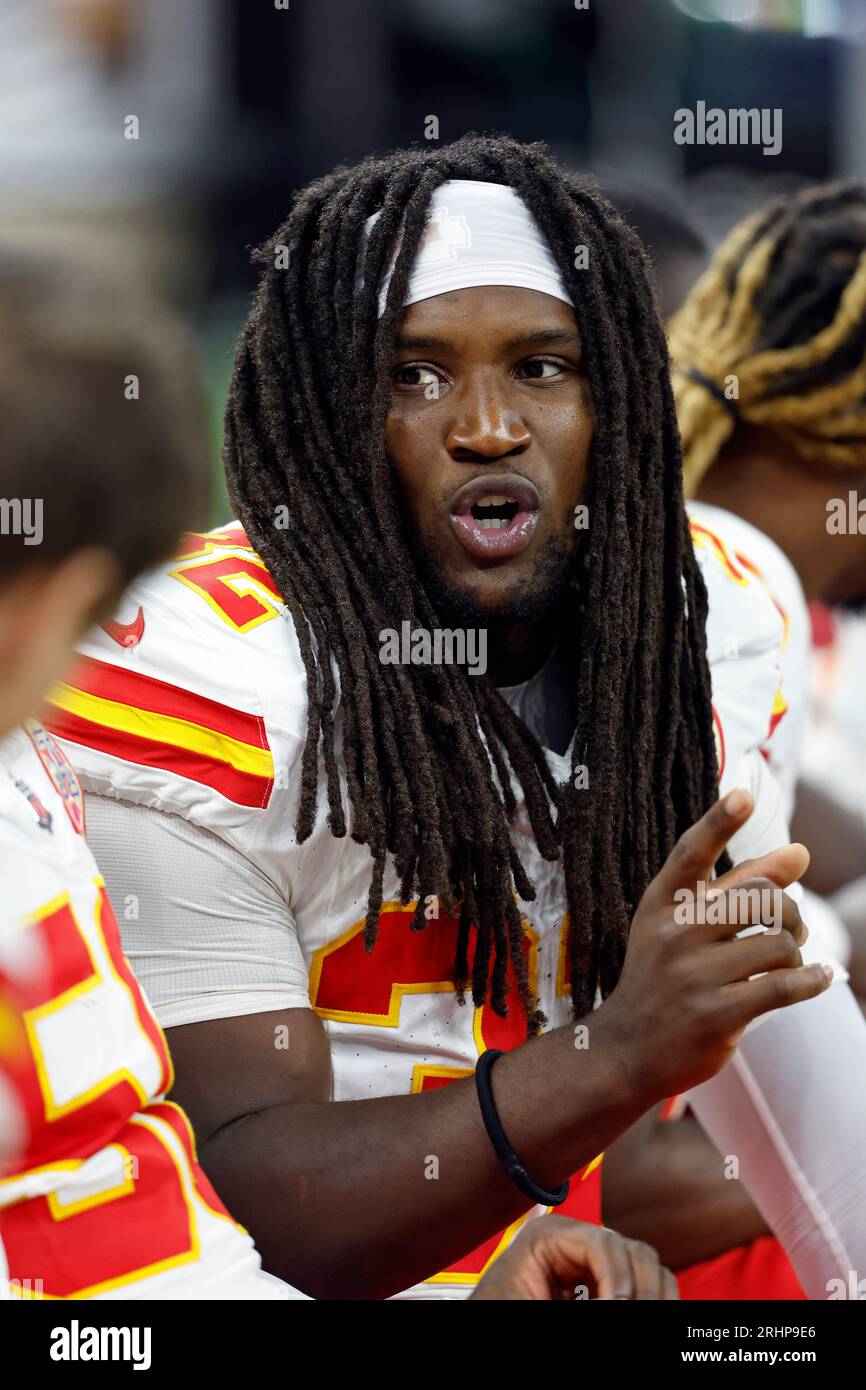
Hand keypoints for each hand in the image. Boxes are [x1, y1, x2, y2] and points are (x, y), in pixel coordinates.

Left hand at [469, 1216, 678, 1299]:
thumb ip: (577, 1301)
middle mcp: (574, 1242)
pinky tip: (631, 1312)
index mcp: (548, 1235)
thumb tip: (619, 1299)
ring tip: (641, 1313)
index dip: (618, 1279)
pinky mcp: (598, 1286)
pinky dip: (643, 1299)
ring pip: (645, 1269)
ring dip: (650, 1295)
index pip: (603, 1242)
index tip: (618, 1306)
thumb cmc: (495, 1303)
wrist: (475, 1320)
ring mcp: (590, 1263)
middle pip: (634, 1252)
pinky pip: (636, 1287)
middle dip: (641, 1290)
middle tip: (636, 1313)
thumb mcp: (528, 1303)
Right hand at [600, 788, 831, 1102]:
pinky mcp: (717, 1015)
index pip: (692, 853)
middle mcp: (673, 934)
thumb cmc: (664, 975)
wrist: (628, 1048)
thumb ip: (740, 885)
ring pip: (779, 943)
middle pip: (761, 897)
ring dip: (796, 952)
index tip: (743, 795)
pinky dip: (813, 980)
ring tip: (790, 960)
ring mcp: (693, 976)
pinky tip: (821, 978)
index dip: (719, 822)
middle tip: (789, 929)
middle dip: (790, 912)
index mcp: (662, 903)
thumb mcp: (685, 924)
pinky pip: (784, 986)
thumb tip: (800, 852)